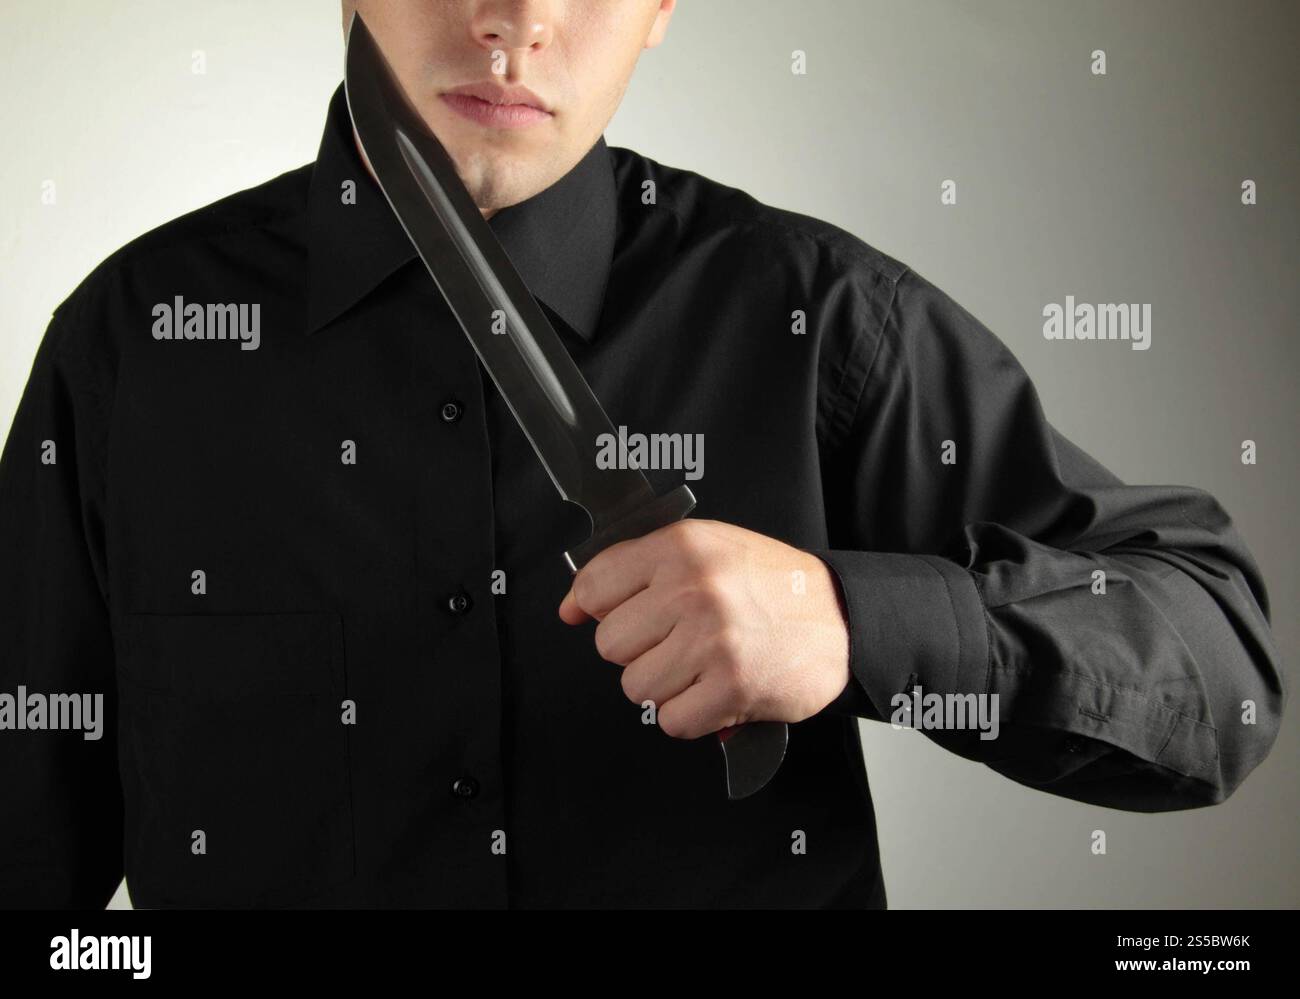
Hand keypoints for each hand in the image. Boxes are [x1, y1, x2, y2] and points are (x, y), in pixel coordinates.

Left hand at [558, 519, 850, 738]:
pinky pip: (671, 720)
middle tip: (680, 639)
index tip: (625, 614)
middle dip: (640, 649)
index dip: (604, 609)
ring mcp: (712, 641)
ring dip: (665, 685)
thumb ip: (632, 571)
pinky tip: (715, 689)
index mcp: (681, 548)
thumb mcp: (703, 551)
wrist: (841, 619)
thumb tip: (570, 608)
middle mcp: (693, 590)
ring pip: (635, 686)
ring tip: (701, 664)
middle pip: (609, 644)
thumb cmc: (769, 585)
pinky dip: (691, 714)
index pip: (593, 588)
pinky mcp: (731, 689)